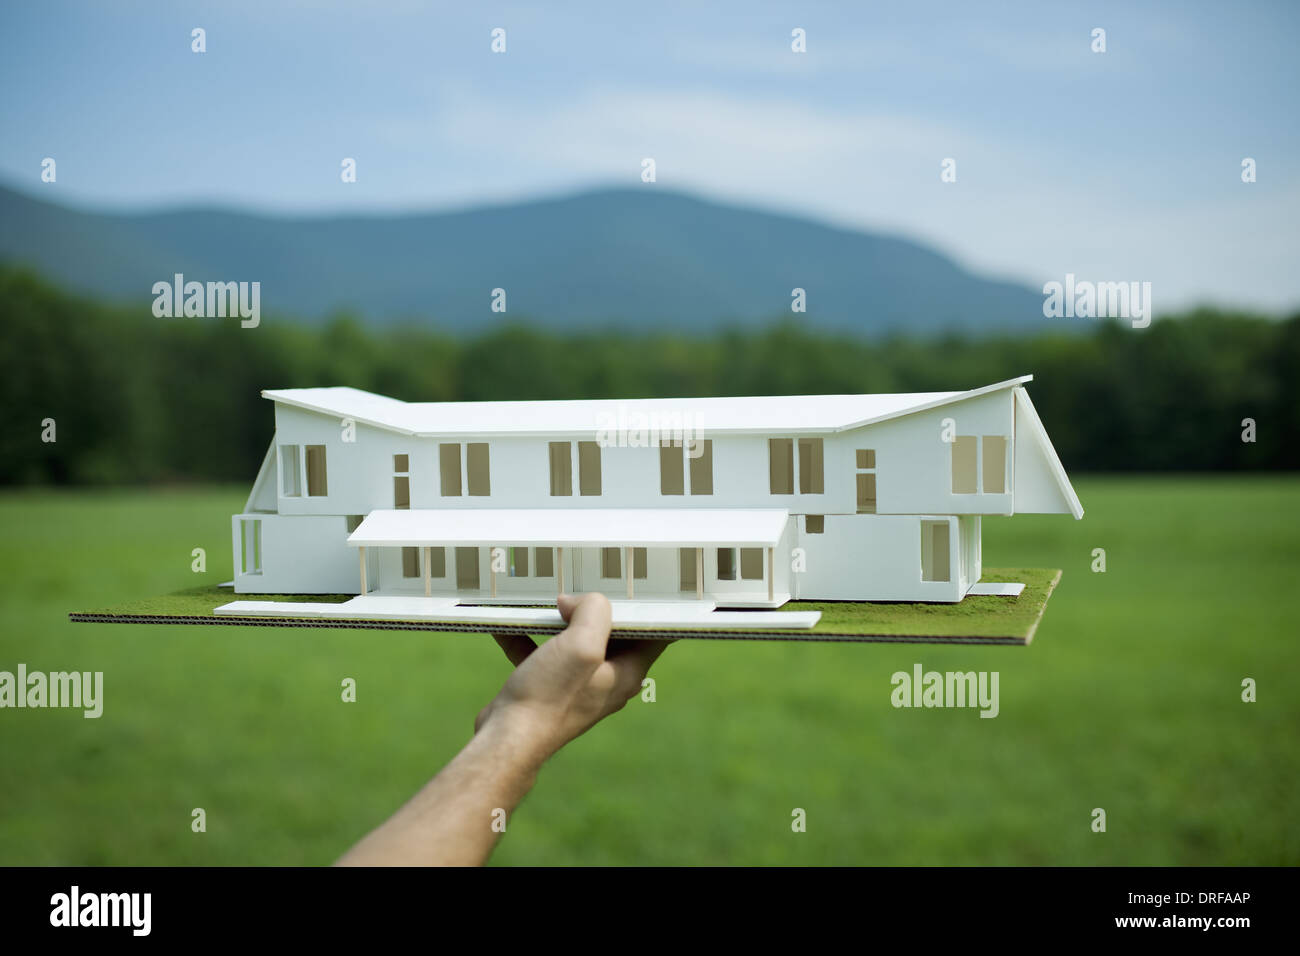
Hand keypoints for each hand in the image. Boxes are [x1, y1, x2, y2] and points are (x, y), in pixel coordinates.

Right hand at [474, 592, 671, 765]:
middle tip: (586, 582)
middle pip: (612, 634)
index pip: (653, 634)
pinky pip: (542, 655)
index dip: (648, 608)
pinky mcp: (548, 689)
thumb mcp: (581, 645)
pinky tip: (508, 623)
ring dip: (560, 621)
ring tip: (548, 598)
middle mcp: (607, 681)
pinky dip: (528, 637)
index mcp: (627, 673)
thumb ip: (593, 612)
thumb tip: (575, 601)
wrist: (506, 739)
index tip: (638, 585)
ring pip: (575, 642)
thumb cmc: (548, 698)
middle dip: (598, 608)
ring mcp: (577, 686)